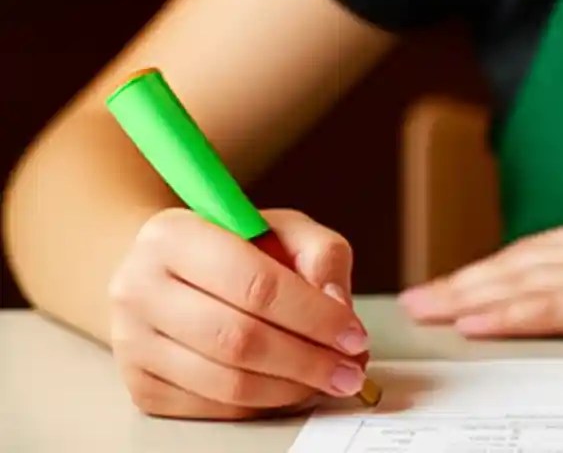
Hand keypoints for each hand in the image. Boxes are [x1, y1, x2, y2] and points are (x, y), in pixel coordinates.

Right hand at [108, 208, 369, 419]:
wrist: (166, 274)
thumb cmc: (232, 249)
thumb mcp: (283, 230)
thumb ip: (321, 255)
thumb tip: (336, 304)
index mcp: (174, 236)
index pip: (255, 284)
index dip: (313, 315)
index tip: (353, 334)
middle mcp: (139, 288)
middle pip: (239, 339)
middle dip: (308, 360)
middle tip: (350, 369)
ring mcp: (132, 342)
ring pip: (227, 382)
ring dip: (291, 388)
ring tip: (329, 379)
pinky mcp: (141, 385)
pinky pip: (214, 408)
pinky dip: (263, 403)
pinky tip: (288, 386)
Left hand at [398, 212, 562, 339]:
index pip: (537, 251)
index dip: (491, 268)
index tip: (458, 281)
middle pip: (516, 262)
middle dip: (463, 281)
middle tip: (418, 297)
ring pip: (520, 281)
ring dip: (467, 297)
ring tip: (426, 309)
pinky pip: (550, 306)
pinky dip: (506, 313)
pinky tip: (475, 321)